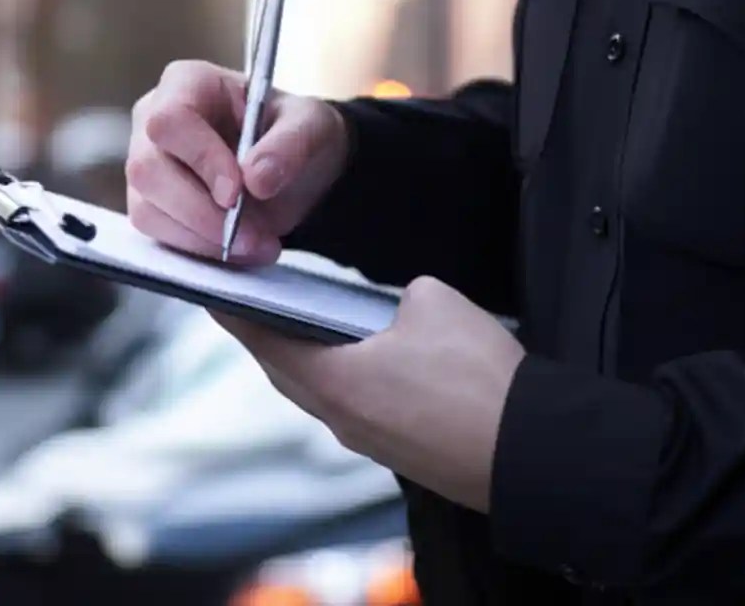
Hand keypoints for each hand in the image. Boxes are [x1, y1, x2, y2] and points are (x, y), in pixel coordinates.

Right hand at [126, 60, 349, 264]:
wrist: (289, 170)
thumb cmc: (291, 133)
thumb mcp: (311, 126)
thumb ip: (291, 144)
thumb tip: (257, 178)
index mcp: (187, 83)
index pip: (170, 120)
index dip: (200, 159)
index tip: (237, 193)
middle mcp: (152, 121)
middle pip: (148, 170)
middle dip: (201, 211)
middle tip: (253, 235)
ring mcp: (146, 165)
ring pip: (147, 209)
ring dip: (203, 238)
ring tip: (257, 245)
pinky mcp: (149, 205)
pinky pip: (157, 235)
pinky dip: (199, 250)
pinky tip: (237, 249)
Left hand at [214, 276, 524, 511]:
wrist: (532, 452)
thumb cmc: (474, 378)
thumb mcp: (432, 303)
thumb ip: (399, 296)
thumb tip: (399, 311)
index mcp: (330, 382)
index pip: (262, 340)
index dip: (236, 312)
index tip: (212, 292)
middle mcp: (338, 419)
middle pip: (286, 371)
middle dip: (268, 336)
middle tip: (255, 303)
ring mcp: (369, 441)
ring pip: (322, 393)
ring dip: (308, 360)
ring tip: (307, 325)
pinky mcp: (400, 451)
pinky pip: (358, 408)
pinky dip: (347, 379)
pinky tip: (366, 359)